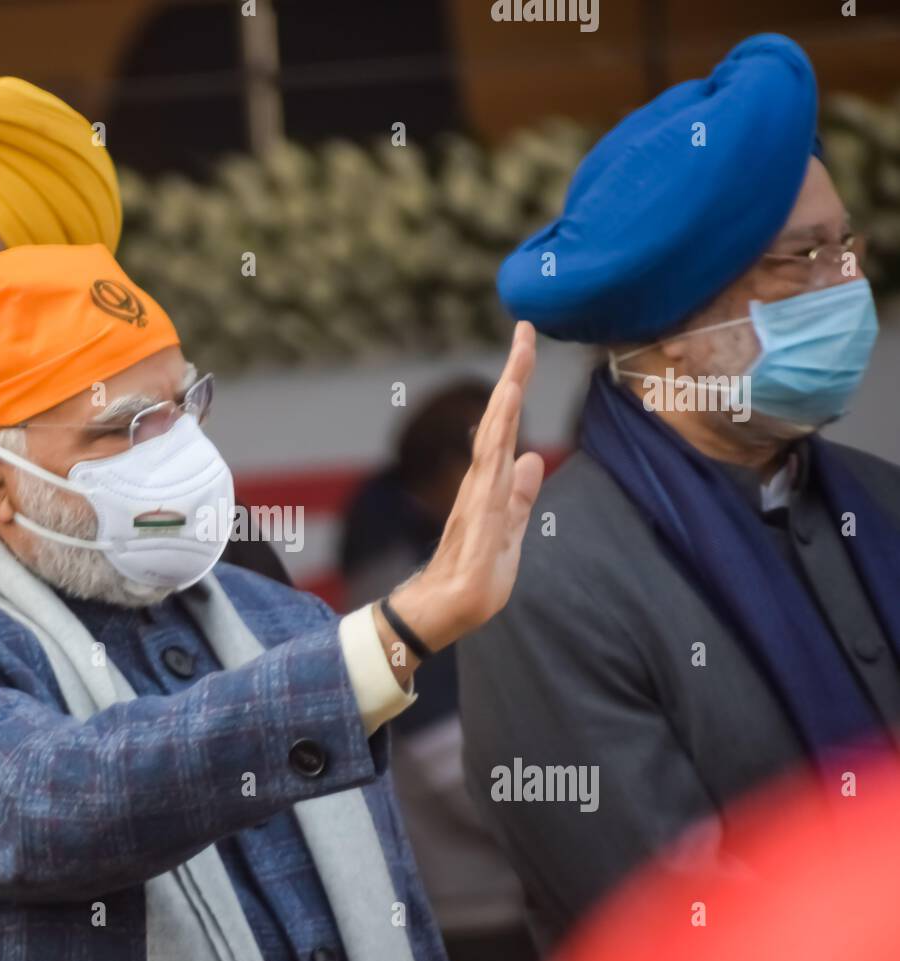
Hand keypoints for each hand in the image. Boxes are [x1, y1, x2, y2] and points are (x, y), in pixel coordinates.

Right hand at [376, 322, 544, 673]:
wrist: (443, 614)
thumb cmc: (474, 580)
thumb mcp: (510, 533)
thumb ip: (520, 498)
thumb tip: (533, 458)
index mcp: (489, 485)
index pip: (506, 427)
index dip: (517, 388)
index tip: (527, 348)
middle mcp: (479, 483)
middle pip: (499, 420)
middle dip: (514, 376)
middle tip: (525, 331)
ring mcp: (476, 499)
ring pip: (493, 438)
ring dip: (506, 398)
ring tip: (519, 360)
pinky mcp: (476, 520)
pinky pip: (490, 472)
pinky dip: (497, 441)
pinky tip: (507, 417)